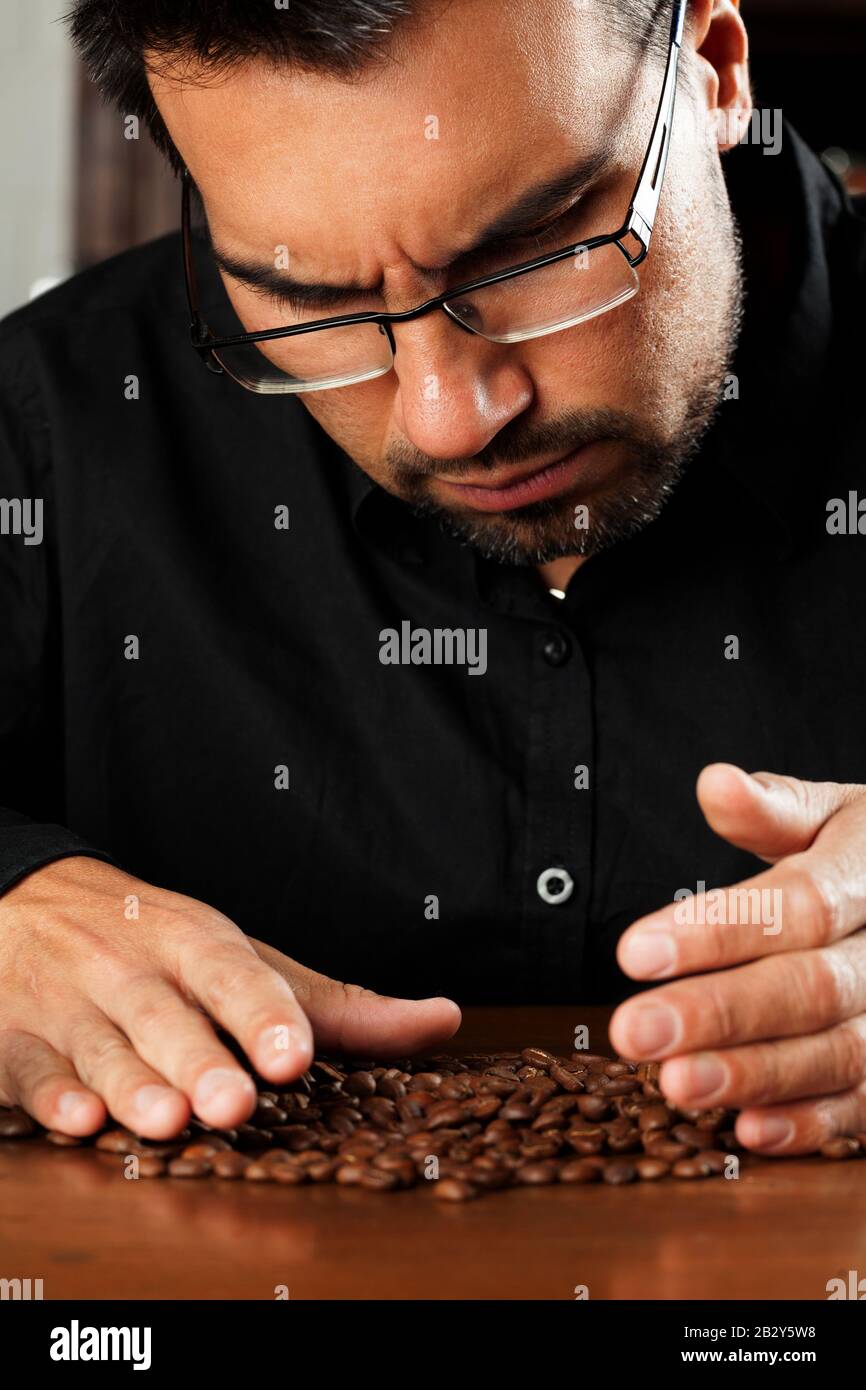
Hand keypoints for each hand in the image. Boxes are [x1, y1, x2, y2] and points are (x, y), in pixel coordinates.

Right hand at [0, 856, 459, 1137]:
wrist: (30, 904)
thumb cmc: (159, 947)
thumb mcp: (248, 962)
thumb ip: (340, 1008)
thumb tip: (442, 1021)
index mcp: (195, 943)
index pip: (233, 974)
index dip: (263, 1014)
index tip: (293, 1054)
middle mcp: (133, 971)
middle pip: (166, 1017)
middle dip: (198, 1060)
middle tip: (232, 1102)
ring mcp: (70, 1005)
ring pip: (101, 1049)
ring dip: (131, 1086)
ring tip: (166, 1119)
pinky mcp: (17, 1041)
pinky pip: (31, 1070)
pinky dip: (51, 1096)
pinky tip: (77, 1118)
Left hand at [609, 764, 865, 1154]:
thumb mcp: (834, 817)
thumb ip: (773, 810)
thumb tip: (715, 783)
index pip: (800, 906)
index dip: (717, 932)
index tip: (631, 952)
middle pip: (812, 987)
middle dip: (719, 1013)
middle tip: (633, 1032)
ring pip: (841, 1053)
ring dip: (754, 1076)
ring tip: (674, 1084)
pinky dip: (812, 1125)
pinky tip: (748, 1130)